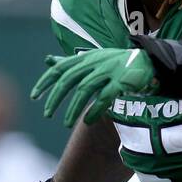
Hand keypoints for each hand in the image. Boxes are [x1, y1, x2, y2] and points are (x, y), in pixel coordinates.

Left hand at [30, 48, 156, 126]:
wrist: (147, 61)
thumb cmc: (114, 62)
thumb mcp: (90, 59)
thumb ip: (69, 63)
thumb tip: (47, 61)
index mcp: (85, 58)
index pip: (60, 68)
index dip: (46, 81)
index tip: (34, 96)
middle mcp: (95, 62)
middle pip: (69, 80)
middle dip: (56, 98)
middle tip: (47, 114)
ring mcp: (108, 71)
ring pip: (85, 90)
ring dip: (73, 108)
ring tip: (65, 123)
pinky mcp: (122, 82)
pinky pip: (105, 97)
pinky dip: (95, 110)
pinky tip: (87, 121)